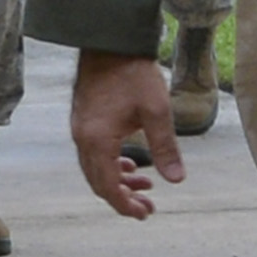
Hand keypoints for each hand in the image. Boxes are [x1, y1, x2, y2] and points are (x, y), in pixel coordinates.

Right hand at [70, 48, 182, 217]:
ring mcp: (80, 130)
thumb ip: (165, 148)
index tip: (145, 213)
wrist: (110, 42)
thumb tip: (176, 180)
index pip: (108, 186)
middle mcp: (83, 139)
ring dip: (118, 182)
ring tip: (144, 185)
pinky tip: (129, 163)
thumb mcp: (156, 111)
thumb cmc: (133, 73)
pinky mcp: (83, 121)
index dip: (125, 205)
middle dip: (123, 198)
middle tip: (148, 207)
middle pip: (98, 183)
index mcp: (97, 141)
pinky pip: (93, 155)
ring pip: (95, 170)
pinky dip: (110, 165)